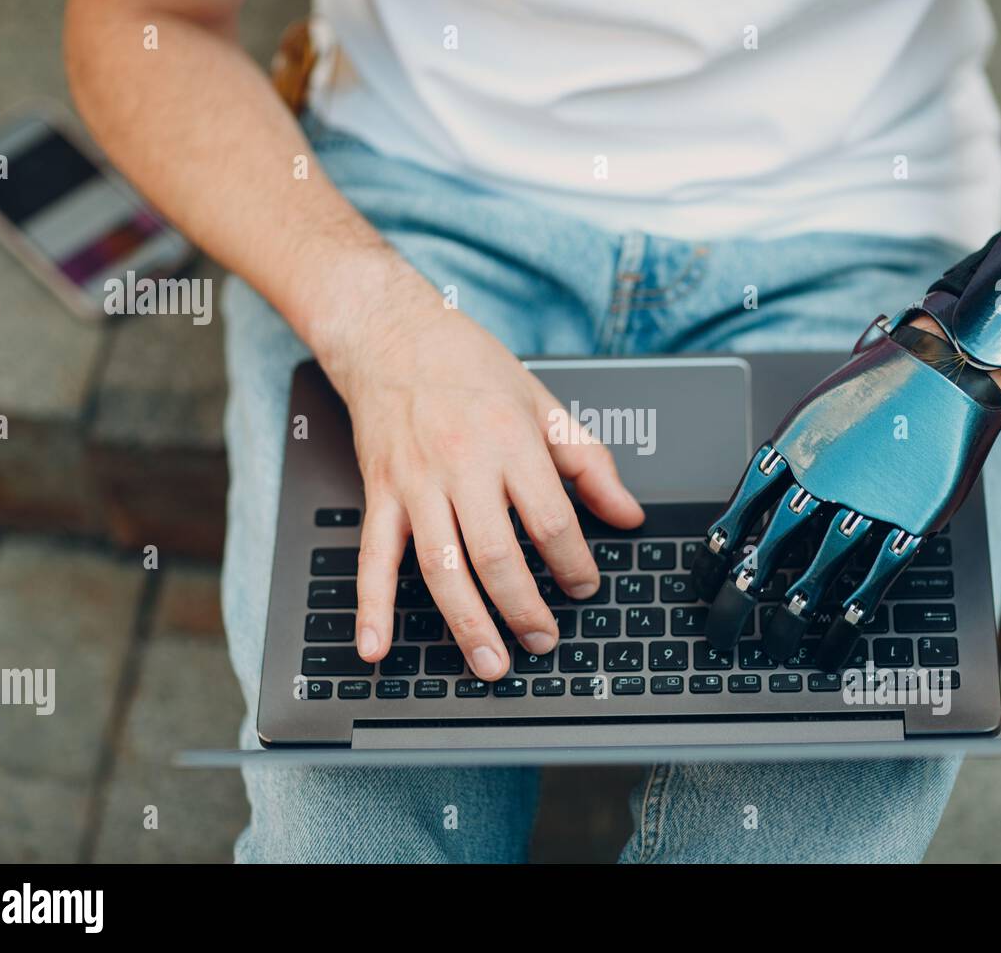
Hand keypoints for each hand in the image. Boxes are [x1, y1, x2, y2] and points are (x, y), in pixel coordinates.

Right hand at [314, 263, 644, 681]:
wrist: (392, 336)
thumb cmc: (469, 367)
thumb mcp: (542, 404)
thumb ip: (589, 462)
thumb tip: (627, 512)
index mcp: (511, 442)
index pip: (550, 519)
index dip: (573, 562)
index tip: (585, 586)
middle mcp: (462, 466)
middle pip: (497, 554)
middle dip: (525, 608)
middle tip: (544, 640)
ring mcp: (416, 485)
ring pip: (443, 567)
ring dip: (467, 623)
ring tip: (491, 663)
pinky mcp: (380, 495)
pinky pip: (373, 559)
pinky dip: (373, 608)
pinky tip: (377, 647)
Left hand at [691, 313, 1000, 671]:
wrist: (948, 366)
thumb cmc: (880, 386)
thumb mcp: (819, 412)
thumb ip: (793, 456)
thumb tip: (765, 499)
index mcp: (792, 450)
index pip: (740, 512)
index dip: (716, 554)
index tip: (703, 580)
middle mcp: (822, 480)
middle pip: (768, 551)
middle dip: (739, 597)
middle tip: (722, 630)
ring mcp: (866, 504)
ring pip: (815, 574)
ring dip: (790, 616)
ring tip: (773, 647)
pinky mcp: (909, 522)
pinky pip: (870, 582)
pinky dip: (847, 618)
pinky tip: (830, 643)